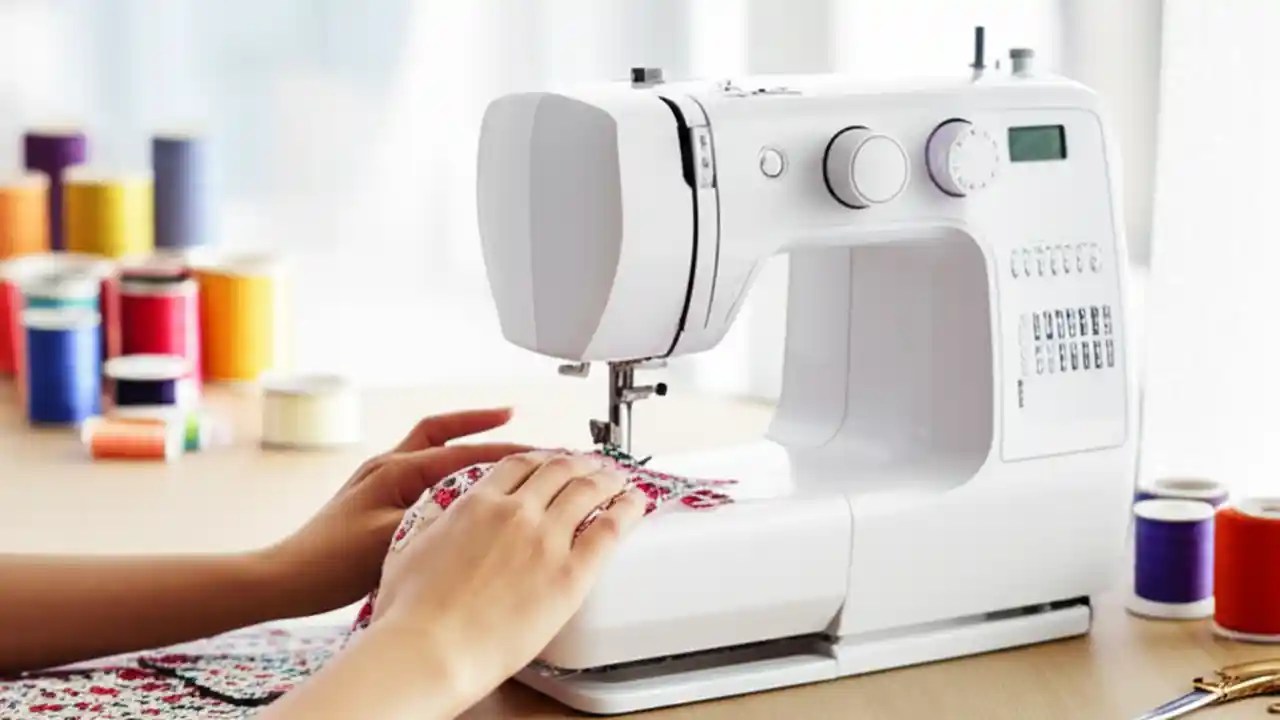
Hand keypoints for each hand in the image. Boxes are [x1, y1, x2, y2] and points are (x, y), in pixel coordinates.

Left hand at [262, 409, 529, 617]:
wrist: (286, 579)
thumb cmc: (331, 563)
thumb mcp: (390, 539)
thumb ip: (433, 518)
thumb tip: (476, 506)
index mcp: (396, 470)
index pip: (462, 453)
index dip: (505, 452)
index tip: (540, 453)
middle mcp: (388, 465)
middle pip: (443, 430)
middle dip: (480, 422)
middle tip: (514, 417)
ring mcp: (380, 479)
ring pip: (432, 446)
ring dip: (462, 438)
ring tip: (494, 435)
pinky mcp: (377, 497)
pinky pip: (423, 470)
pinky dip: (447, 468)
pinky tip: (462, 482)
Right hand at [371, 452, 645, 702]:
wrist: (430, 649)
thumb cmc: (411, 614)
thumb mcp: (409, 550)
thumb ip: (433, 527)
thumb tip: (440, 520)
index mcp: (476, 504)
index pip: (519, 465)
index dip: (542, 459)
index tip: (552, 462)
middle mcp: (514, 512)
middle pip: (559, 470)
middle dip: (579, 464)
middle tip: (591, 467)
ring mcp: (545, 540)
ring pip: (588, 490)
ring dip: (608, 478)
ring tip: (619, 478)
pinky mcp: (570, 574)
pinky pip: (610, 530)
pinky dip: (628, 509)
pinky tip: (636, 503)